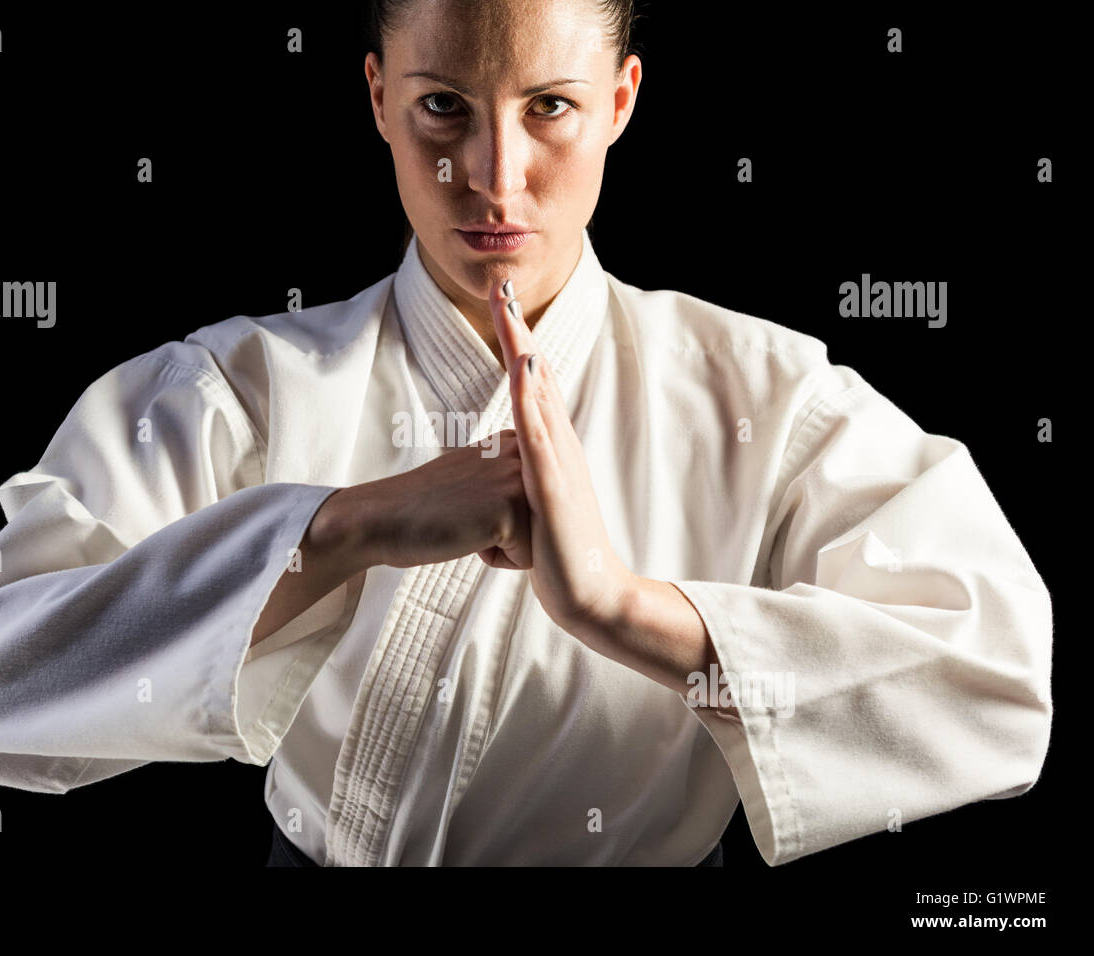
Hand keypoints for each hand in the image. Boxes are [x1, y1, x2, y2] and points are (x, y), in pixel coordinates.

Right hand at [322, 430, 532, 571]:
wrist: (384, 518)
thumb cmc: (428, 507)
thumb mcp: (477, 475)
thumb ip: (509, 474)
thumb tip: (538, 494)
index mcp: (517, 442)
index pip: (541, 505)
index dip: (506, 519)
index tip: (471, 502)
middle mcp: (523, 452)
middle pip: (544, 522)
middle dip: (509, 533)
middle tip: (467, 514)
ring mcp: (518, 477)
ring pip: (537, 541)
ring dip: (502, 547)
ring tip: (467, 524)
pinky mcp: (510, 508)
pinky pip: (524, 557)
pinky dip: (493, 559)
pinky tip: (465, 536)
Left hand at [490, 277, 634, 647]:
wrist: (591, 596)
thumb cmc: (559, 558)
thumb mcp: (534, 512)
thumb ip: (522, 486)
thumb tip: (501, 482)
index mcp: (551, 452)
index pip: (531, 387)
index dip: (518, 344)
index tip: (502, 307)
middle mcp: (559, 447)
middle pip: (535, 375)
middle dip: (518, 328)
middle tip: (502, 284)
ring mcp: (558, 463)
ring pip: (536, 394)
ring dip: (522, 349)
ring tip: (507, 309)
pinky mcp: (554, 485)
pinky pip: (538, 434)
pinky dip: (529, 399)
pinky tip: (523, 370)